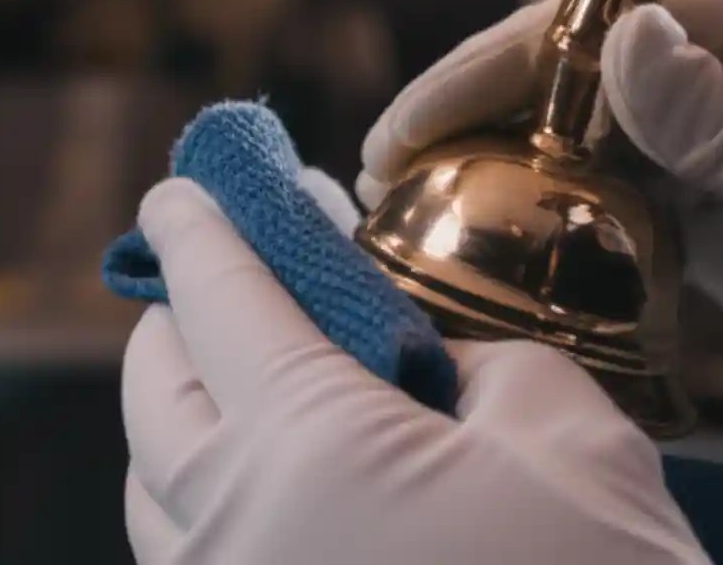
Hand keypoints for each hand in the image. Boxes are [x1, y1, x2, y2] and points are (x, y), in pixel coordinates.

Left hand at [120, 175, 710, 563]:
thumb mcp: (566, 431)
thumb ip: (475, 363)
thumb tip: (420, 365)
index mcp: (308, 454)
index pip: (225, 305)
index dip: (201, 234)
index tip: (180, 192)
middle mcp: (235, 542)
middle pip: (156, 401)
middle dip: (175, 323)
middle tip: (212, 284)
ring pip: (156, 493)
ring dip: (183, 417)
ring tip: (237, 376)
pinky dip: (211, 499)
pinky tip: (272, 480)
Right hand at [357, 0, 722, 437]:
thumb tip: (620, 52)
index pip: (600, 28)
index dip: (497, 66)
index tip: (416, 117)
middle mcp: (721, 83)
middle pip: (568, 86)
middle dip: (472, 121)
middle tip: (383, 172)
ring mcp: (706, 156)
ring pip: (575, 152)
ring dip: (496, 178)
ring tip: (410, 215)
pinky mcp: (702, 224)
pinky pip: (605, 216)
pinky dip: (544, 232)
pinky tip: (489, 253)